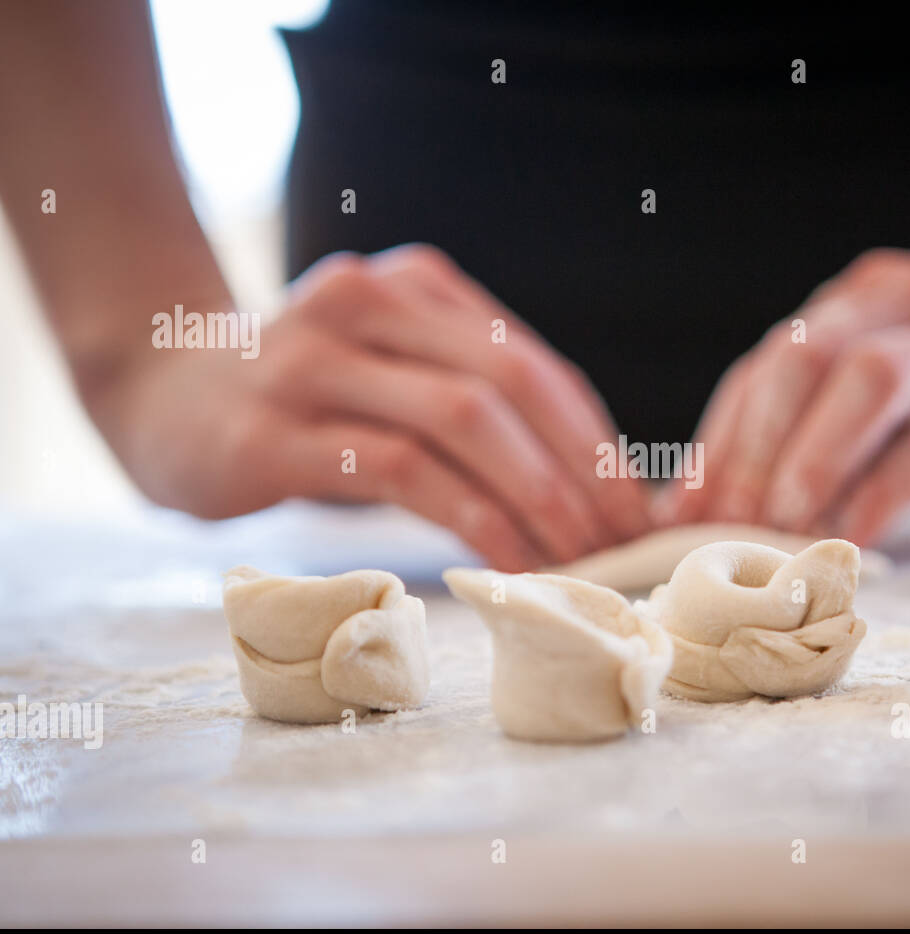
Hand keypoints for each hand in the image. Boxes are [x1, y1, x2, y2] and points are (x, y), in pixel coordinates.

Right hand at [86, 244, 650, 569]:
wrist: (163, 395)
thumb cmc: (307, 402)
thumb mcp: (393, 375)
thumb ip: (471, 401)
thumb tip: (588, 489)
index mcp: (414, 286)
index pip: (533, 364)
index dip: (595, 441)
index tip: (636, 509)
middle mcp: (368, 302)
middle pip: (511, 384)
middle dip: (582, 471)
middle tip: (621, 544)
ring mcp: (315, 359)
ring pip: (463, 421)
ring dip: (537, 498)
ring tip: (577, 561)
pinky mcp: (273, 429)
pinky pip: (401, 469)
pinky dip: (469, 516)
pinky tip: (505, 560)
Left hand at [662, 246, 909, 543]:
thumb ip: (837, 409)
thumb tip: (730, 497)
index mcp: (875, 293)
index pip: (773, 361)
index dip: (720, 438)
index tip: (684, 512)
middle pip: (807, 360)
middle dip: (752, 449)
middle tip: (724, 529)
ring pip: (873, 384)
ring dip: (812, 461)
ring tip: (780, 529)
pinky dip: (889, 490)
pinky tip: (858, 536)